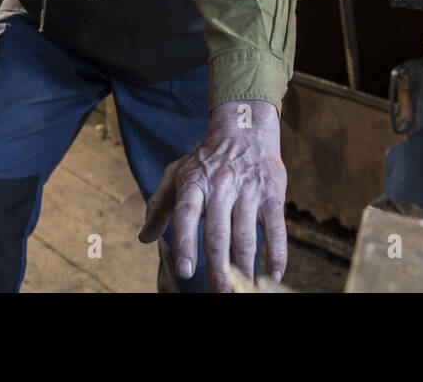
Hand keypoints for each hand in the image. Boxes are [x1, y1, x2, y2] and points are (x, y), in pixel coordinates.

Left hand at [138, 100, 287, 291]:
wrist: (245, 129)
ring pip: (247, 234)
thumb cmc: (206, 158)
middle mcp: (221, 185)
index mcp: (194, 182)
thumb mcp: (177, 173)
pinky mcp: (272, 194)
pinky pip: (277, 227)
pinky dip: (278, 253)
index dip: (186, 243)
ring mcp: (249, 189)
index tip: (186, 271)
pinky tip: (275, 275)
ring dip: (246, 266)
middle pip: (218, 232)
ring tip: (243, 289)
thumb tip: (144, 237)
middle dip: (219, 266)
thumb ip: (159, 205)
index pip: (186, 214)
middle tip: (219, 292)